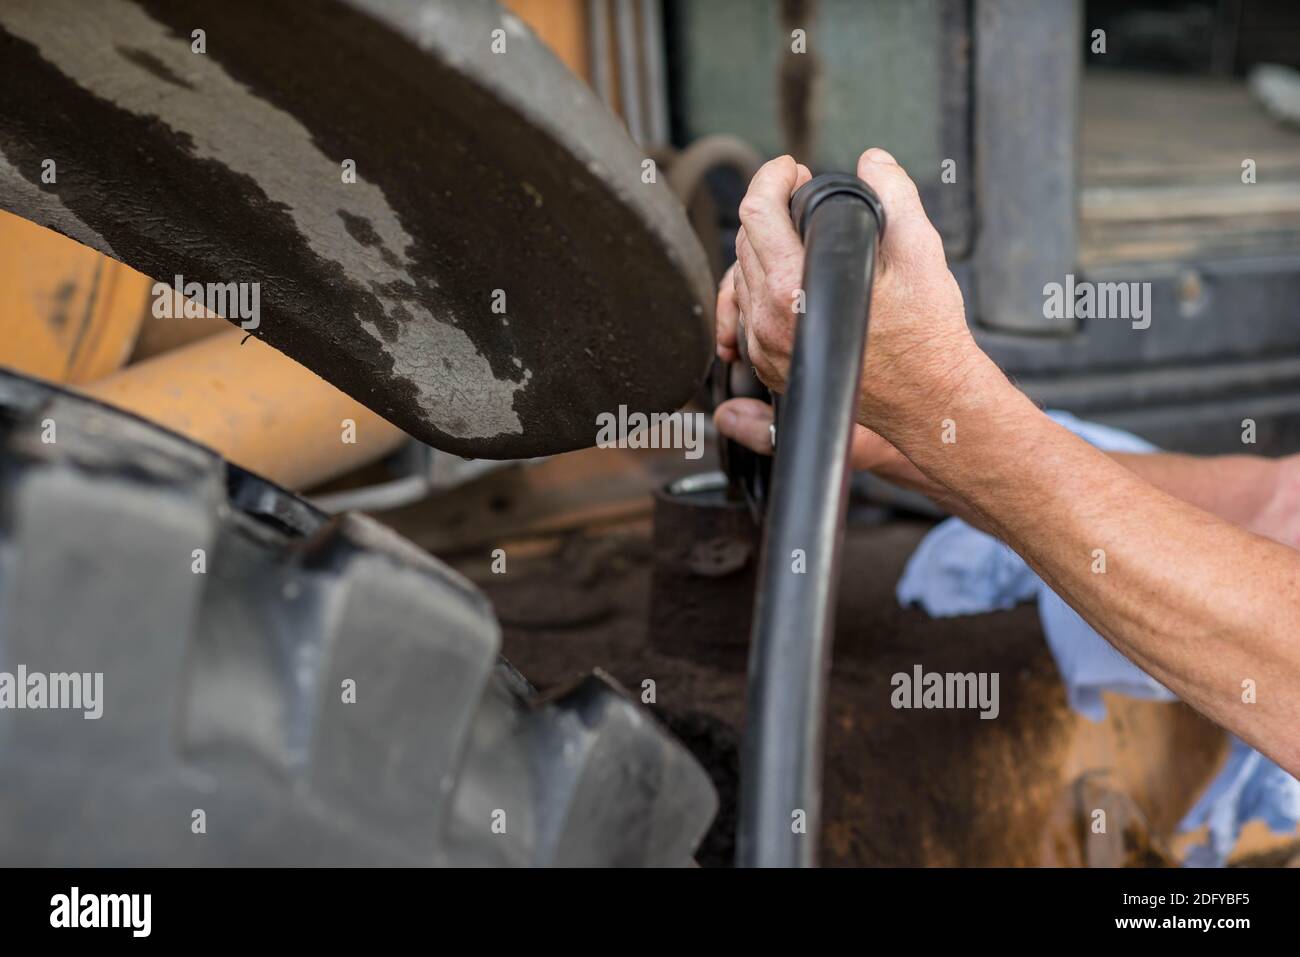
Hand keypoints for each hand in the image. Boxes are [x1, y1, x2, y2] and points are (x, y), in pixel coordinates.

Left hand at [715, 149, 988, 454]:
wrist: (930, 399)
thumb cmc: (927, 336)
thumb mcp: (921, 251)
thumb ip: (895, 195)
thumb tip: (874, 162)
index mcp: (795, 290)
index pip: (757, 213)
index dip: (773, 177)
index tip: (794, 169)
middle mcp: (770, 322)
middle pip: (745, 241)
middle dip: (770, 208)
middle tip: (801, 195)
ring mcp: (766, 348)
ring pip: (742, 277)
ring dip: (764, 247)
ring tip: (797, 235)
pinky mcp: (770, 366)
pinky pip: (747, 313)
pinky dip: (761, 286)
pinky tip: (791, 277)